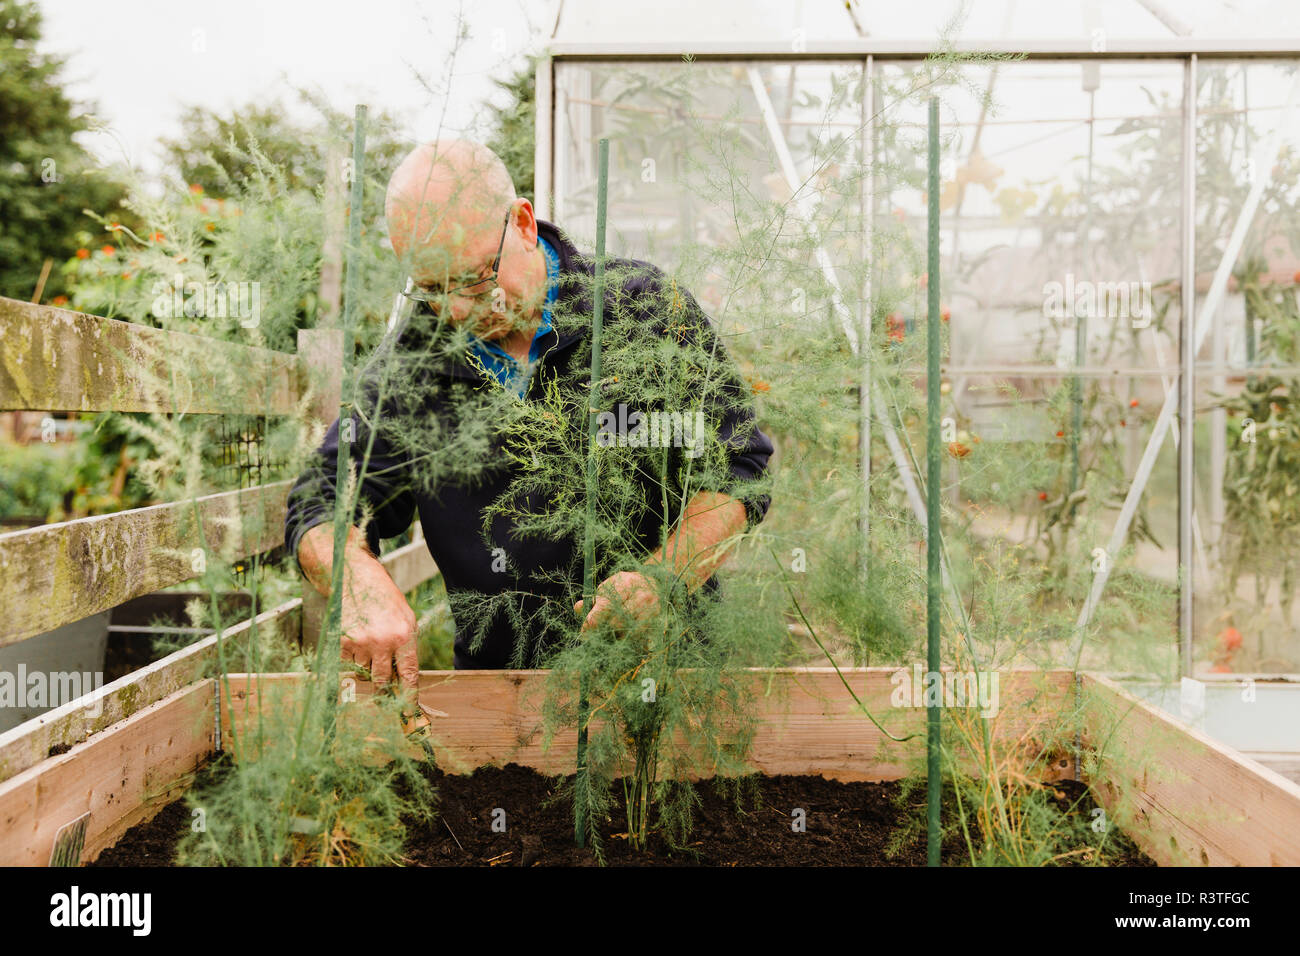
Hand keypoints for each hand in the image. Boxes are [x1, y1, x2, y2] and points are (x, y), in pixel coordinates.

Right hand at [338, 558, 419, 690]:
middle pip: (382, 681)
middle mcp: (382, 641)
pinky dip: (353, 658)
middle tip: (384, 696)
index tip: (408, 712)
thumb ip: (407, 649)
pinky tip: (357, 638)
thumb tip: (403, 681)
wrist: (359, 581)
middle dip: (384, 692)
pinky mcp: (342, 642)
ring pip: (364, 672)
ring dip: (367, 666)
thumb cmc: (387, 602)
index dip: (409, 697)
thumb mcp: (407, 621)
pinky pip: (349, 664)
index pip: (409, 675)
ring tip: (370, 644)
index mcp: (404, 636)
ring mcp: (360, 643)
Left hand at [573, 570, 661, 635]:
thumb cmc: (624, 588)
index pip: (605, 608)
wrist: (653, 583)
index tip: (585, 633)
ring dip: (617, 639)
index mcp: (625, 584)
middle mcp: (641, 596)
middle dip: (604, 633)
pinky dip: (630, 642)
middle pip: (617, 623)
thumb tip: (578, 608)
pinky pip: (640, 638)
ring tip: (611, 637)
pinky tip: (624, 638)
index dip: (592, 623)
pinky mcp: (658, 621)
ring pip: (629, 633)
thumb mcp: (607, 588)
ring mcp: (653, 609)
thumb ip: (592, 600)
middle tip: (597, 637)